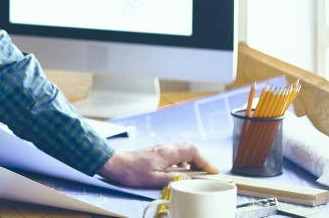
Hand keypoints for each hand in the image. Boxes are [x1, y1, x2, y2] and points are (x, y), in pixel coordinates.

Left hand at [97, 143, 218, 187]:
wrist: (115, 163)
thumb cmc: (132, 171)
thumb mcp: (153, 179)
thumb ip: (172, 179)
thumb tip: (188, 181)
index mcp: (168, 153)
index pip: (193, 151)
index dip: (206, 160)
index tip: (213, 171)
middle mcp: (167, 148)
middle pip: (191, 149)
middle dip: (202, 160)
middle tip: (208, 173)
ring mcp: (162, 149)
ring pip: (184, 151)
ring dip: (193, 160)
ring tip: (198, 173)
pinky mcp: (157, 153)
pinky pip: (176, 154)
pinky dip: (184, 161)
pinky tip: (181, 171)